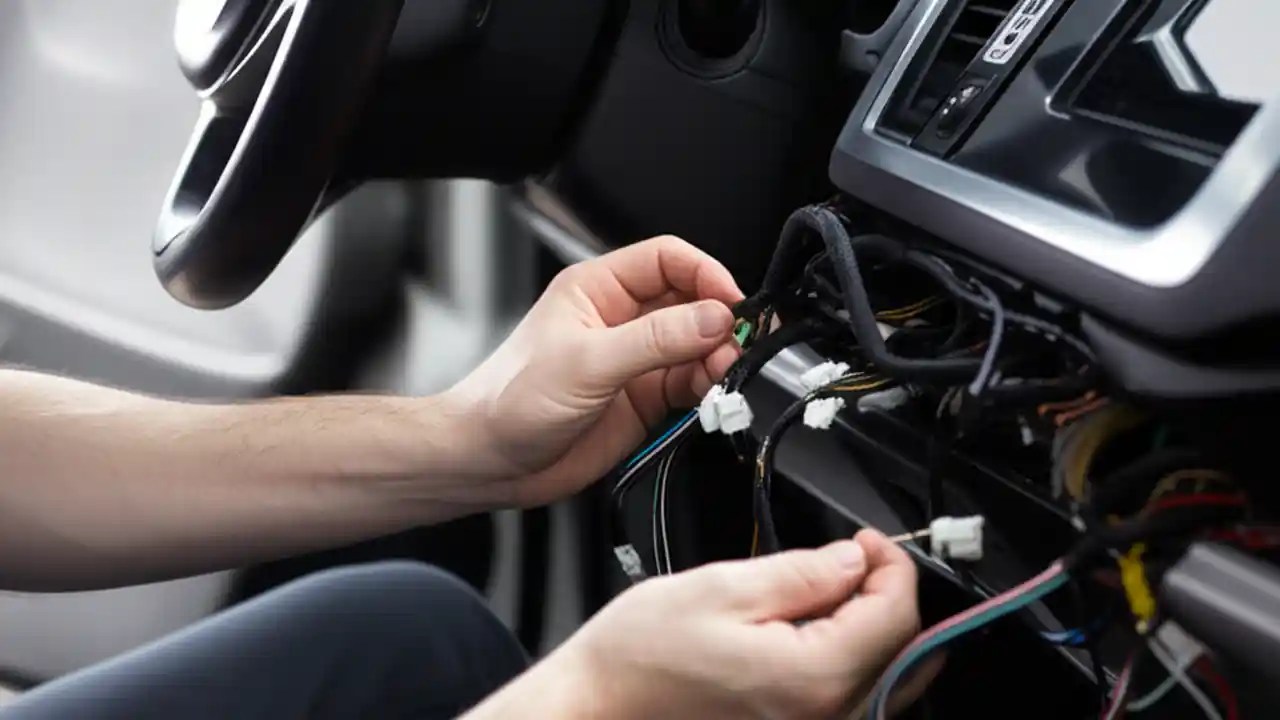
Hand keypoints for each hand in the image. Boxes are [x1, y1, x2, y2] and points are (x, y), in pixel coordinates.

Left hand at [448, 236, 742, 506]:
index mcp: (597, 289)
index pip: (667, 259)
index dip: (704, 274)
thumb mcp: (587, 362)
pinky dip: (708, 387)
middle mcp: (619, 319)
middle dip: (718, 319)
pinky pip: (689, 383)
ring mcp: (634, 360)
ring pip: (695, 344)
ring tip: (724, 372)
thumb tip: (712, 318)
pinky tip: (711, 394)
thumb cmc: (507, 401)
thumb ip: (655, 339)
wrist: (488, 461)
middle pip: (690, 301)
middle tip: (735, 343)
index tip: (730, 302)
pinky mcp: (643, 398)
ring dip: (717, 356)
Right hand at [465, 531, 930, 719]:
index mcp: (812, 677)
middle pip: (903, 652)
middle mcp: (825, 717)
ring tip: (828, 588)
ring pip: (885, 678)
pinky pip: (852, 697)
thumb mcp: (722, 587)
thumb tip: (853, 559)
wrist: (597, 705)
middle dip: (887, 594)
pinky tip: (813, 629)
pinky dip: (851, 657)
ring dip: (872, 626)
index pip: (895, 615)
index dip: (891, 564)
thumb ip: (801, 573)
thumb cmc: (641, 655)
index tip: (868, 538)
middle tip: (854, 557)